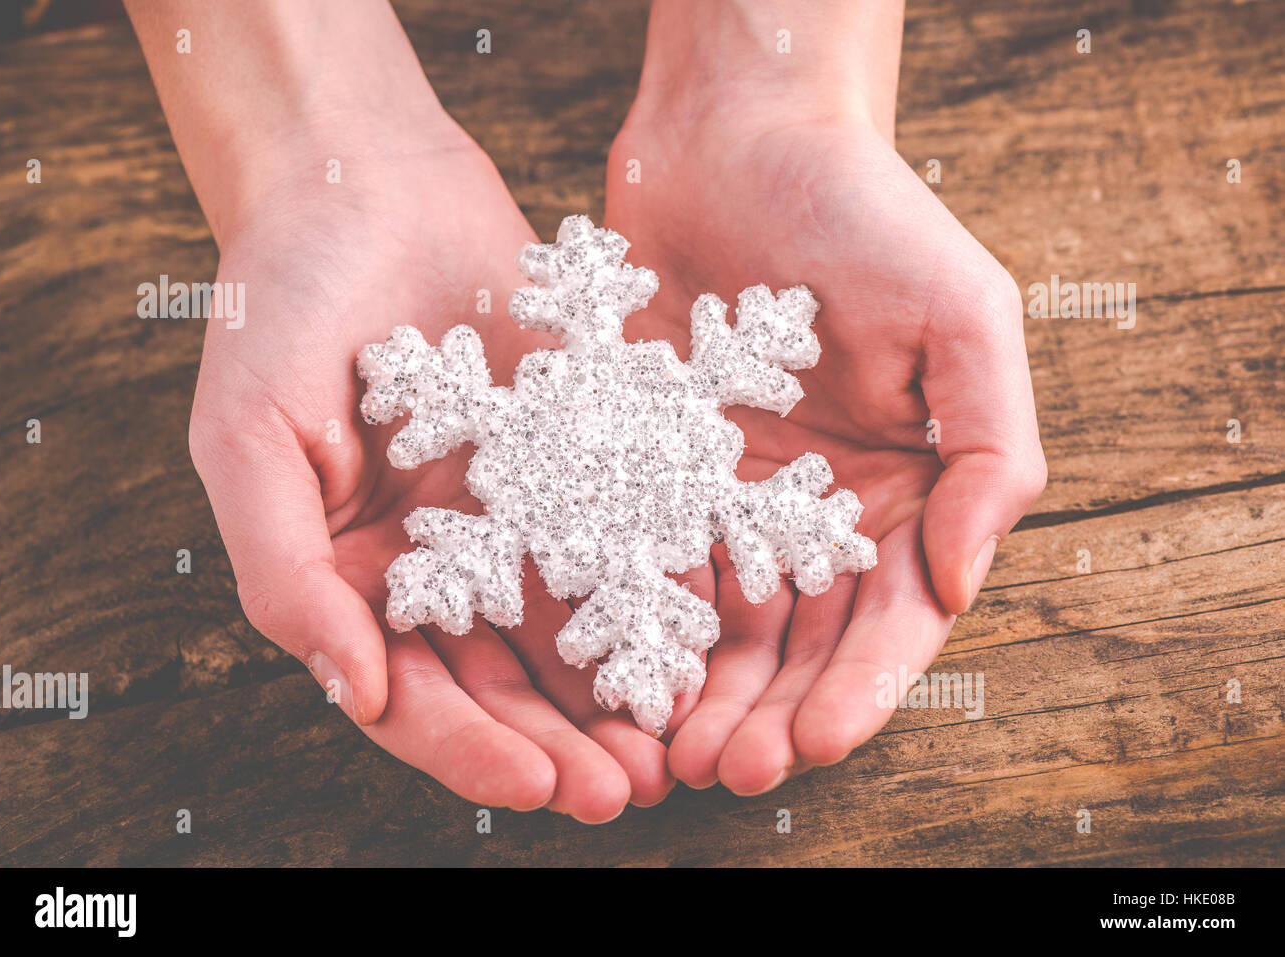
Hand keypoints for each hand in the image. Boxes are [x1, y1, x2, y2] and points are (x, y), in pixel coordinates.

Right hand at [187, 117, 677, 821]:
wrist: (366, 182)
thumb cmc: (280, 302)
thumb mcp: (250, 438)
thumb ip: (287, 571)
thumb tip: (355, 690)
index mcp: (352, 576)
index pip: (412, 694)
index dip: (471, 750)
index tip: (538, 787)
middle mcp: (437, 562)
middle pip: (504, 680)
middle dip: (564, 742)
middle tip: (630, 789)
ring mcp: (510, 514)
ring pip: (572, 626)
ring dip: (619, 689)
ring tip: (677, 739)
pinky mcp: (573, 458)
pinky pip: (621, 533)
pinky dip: (657, 586)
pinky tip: (703, 629)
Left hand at [604, 13, 1045, 793]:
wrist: (736, 140)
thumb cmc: (864, 213)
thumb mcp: (965, 315)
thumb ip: (990, 451)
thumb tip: (963, 581)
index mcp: (901, 489)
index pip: (888, 617)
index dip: (860, 688)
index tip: (814, 743)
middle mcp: (815, 510)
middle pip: (799, 640)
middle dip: (768, 712)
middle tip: (725, 770)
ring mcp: (729, 496)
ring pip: (717, 622)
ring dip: (697, 692)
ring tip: (665, 751)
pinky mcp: (648, 470)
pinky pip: (640, 559)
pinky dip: (631, 622)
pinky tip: (609, 673)